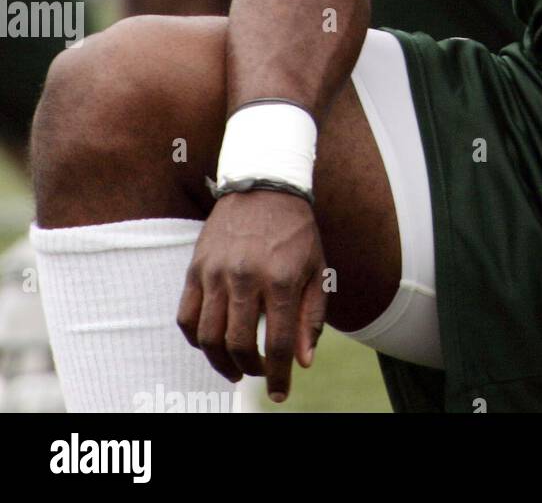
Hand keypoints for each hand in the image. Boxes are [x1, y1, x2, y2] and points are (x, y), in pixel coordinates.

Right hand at [178, 190, 325, 401]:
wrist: (265, 185)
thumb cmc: (296, 231)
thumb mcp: (317, 268)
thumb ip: (311, 317)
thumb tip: (302, 363)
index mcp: (280, 278)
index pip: (277, 342)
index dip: (278, 375)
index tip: (280, 393)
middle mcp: (244, 277)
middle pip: (237, 345)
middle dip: (250, 370)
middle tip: (259, 374)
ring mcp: (215, 272)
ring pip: (207, 337)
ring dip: (220, 362)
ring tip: (236, 368)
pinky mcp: (195, 268)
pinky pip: (185, 317)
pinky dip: (196, 339)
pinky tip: (213, 343)